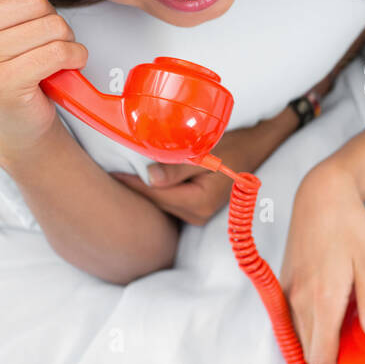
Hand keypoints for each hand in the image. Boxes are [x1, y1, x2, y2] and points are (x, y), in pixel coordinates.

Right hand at [0, 0, 87, 155]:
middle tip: (33, 41)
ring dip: (62, 39)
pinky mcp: (1, 82)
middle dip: (46, 17)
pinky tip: (61, 68)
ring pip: (50, 24)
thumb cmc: (8, 60)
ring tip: (44, 55)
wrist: (16, 121)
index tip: (11, 3)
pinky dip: (73, 57)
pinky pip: (59, 50)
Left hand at [110, 115, 290, 226]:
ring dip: (144, 188)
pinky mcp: (195, 210)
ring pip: (160, 203)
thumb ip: (178, 167)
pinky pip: (168, 201)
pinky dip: (156, 190)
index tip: (110, 172)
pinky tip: (143, 178)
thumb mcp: (206, 152)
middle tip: (110, 170)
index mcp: (199, 203)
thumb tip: (149, 177)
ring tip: (122, 171)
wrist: (254, 150)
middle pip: (156, 202)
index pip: (156, 194)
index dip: (131, 183)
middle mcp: (197, 215)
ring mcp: (197, 215)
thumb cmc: (233, 147)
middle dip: (134, 186)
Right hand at [282, 159, 364, 363]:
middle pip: (308, 352)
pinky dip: (304, 337)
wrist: (321, 193)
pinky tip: (319, 339)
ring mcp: (289, 290)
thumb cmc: (349, 226)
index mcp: (322, 299)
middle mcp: (300, 299)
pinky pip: (292, 319)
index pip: (321, 357)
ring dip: (312, 359)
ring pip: (298, 337)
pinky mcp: (286, 281)